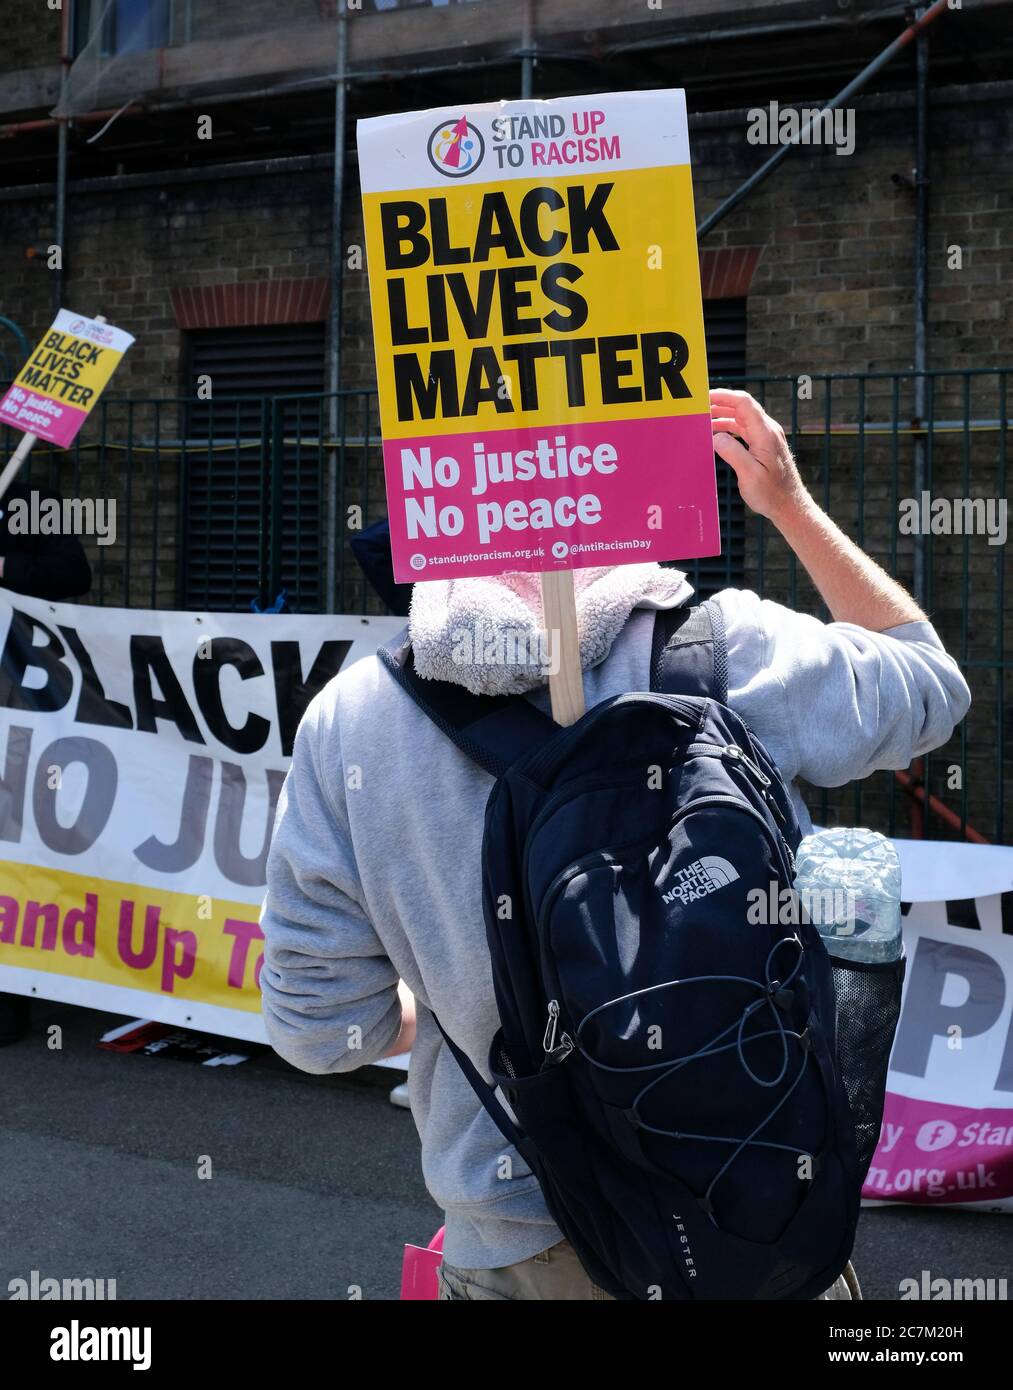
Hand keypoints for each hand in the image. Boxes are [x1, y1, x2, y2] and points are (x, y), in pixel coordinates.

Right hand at [709, 388, 810, 526]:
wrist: (789, 505)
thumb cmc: (771, 494)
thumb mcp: (749, 475)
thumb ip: (732, 453)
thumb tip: (716, 437)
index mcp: (765, 434)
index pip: (744, 404)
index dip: (724, 396)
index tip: (706, 396)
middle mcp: (768, 431)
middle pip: (742, 407)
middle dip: (720, 403)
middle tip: (699, 407)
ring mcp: (767, 437)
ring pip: (742, 418)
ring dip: (723, 416)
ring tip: (704, 420)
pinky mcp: (764, 446)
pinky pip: (745, 430)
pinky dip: (729, 428)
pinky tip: (717, 434)